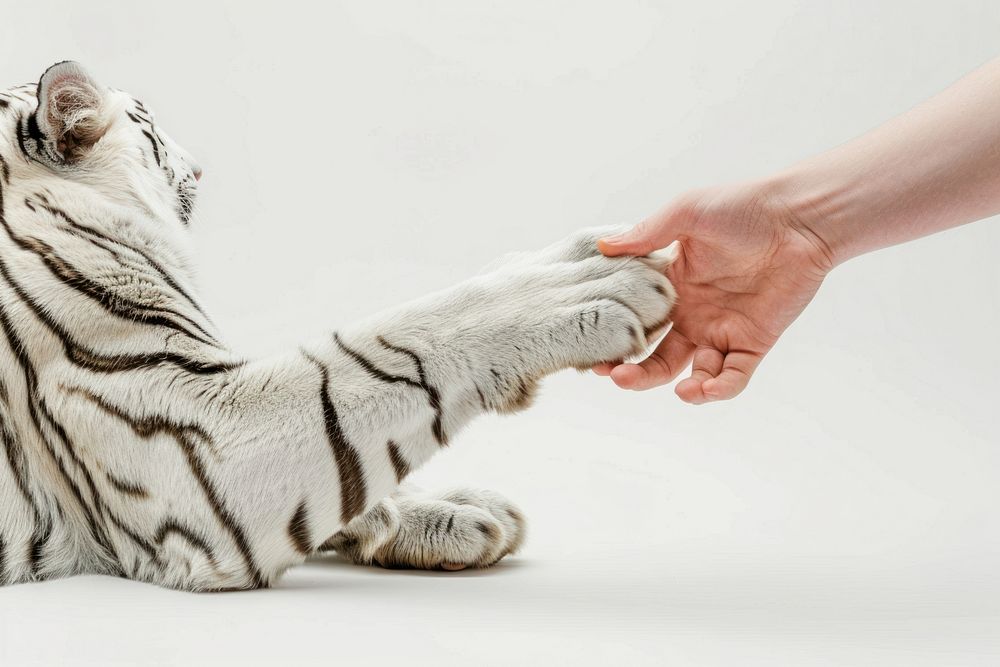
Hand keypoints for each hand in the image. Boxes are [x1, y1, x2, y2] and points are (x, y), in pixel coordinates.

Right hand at [594, 180, 834, 402]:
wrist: (799, 218)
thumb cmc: (743, 208)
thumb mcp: (686, 213)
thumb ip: (646, 235)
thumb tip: (603, 247)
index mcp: (670, 286)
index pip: (633, 321)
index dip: (614, 338)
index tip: (593, 349)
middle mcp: (691, 314)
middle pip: (656, 357)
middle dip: (635, 373)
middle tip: (615, 377)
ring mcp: (721, 330)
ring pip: (693, 373)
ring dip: (682, 388)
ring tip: (681, 390)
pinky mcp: (753, 341)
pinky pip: (733, 376)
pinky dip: (719, 389)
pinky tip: (705, 389)